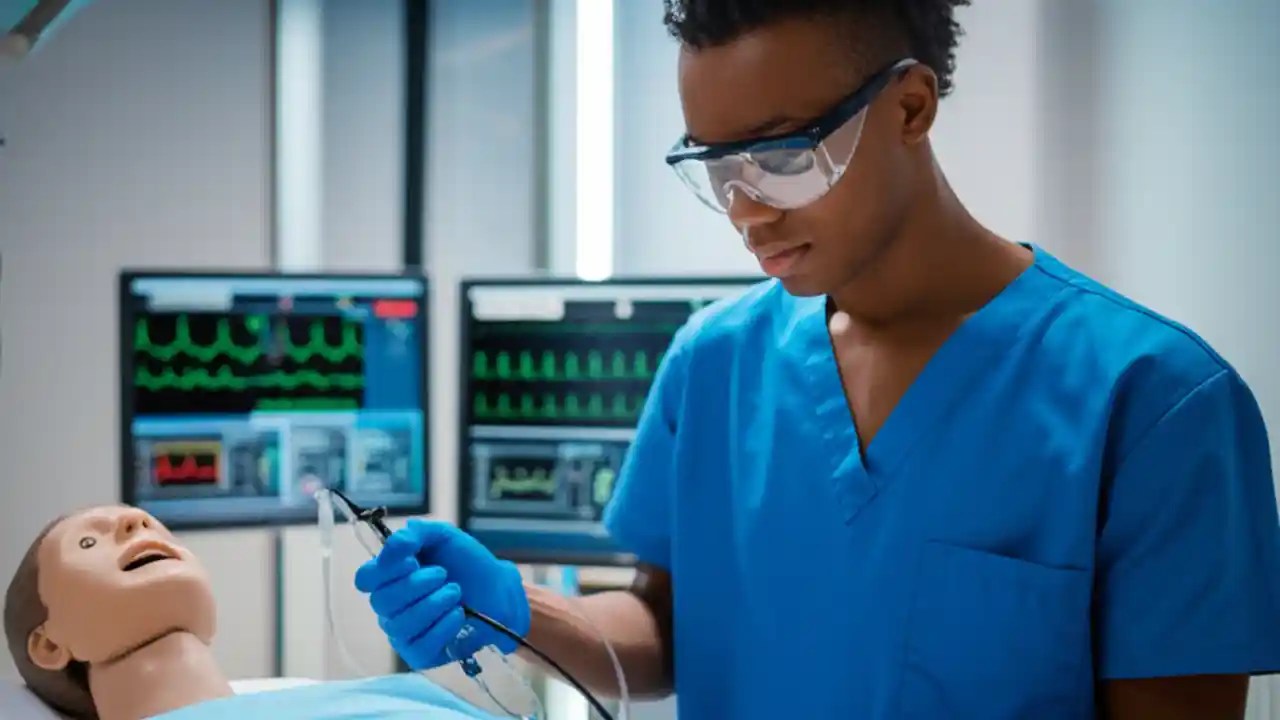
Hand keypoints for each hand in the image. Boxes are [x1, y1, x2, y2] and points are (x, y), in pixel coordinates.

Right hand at [354, 519, 528, 669]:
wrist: (499, 590)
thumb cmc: (467, 563)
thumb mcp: (444, 536)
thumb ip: (416, 533)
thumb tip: (393, 544)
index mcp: (390, 577)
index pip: (365, 579)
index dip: (385, 569)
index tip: (412, 560)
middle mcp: (390, 608)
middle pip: (382, 601)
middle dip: (416, 585)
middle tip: (443, 575)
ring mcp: (403, 633)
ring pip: (400, 624)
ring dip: (432, 604)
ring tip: (455, 593)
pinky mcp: (421, 654)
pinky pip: (419, 646)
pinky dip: (442, 627)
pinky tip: (458, 614)